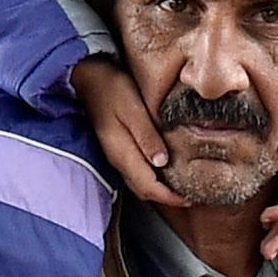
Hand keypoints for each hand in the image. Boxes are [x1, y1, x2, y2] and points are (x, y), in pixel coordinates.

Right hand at [71, 55, 182, 207]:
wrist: (87, 77)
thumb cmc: (111, 88)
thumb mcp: (132, 109)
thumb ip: (147, 136)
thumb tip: (162, 162)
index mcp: (122, 152)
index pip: (148, 187)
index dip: (169, 197)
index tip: (190, 199)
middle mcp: (118, 159)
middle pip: (143, 189)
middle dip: (166, 197)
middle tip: (190, 195)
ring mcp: (116, 154)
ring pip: (139, 182)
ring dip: (159, 188)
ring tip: (181, 185)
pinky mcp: (117, 146)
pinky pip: (136, 170)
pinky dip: (152, 176)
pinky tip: (165, 167)